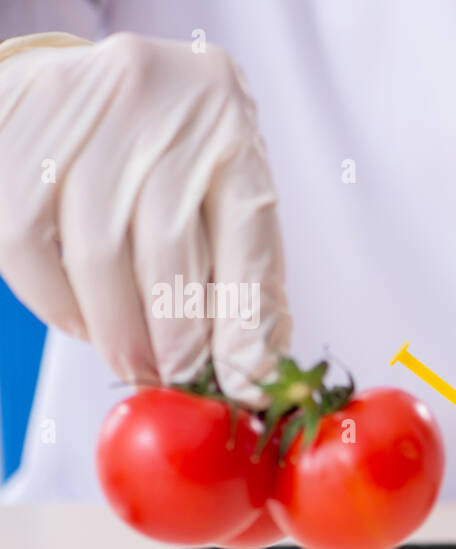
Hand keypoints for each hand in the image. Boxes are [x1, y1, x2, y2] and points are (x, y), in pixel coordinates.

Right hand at [0, 32, 289, 404]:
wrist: (90, 82)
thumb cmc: (171, 152)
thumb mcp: (226, 198)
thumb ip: (246, 278)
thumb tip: (254, 372)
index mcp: (228, 124)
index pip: (246, 237)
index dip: (241, 322)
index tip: (238, 382)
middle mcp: (159, 103)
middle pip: (166, 247)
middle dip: (171, 336)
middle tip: (172, 378)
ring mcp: (80, 107)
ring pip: (93, 252)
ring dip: (113, 327)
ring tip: (130, 356)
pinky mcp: (15, 126)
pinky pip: (23, 238)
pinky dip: (53, 299)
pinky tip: (79, 317)